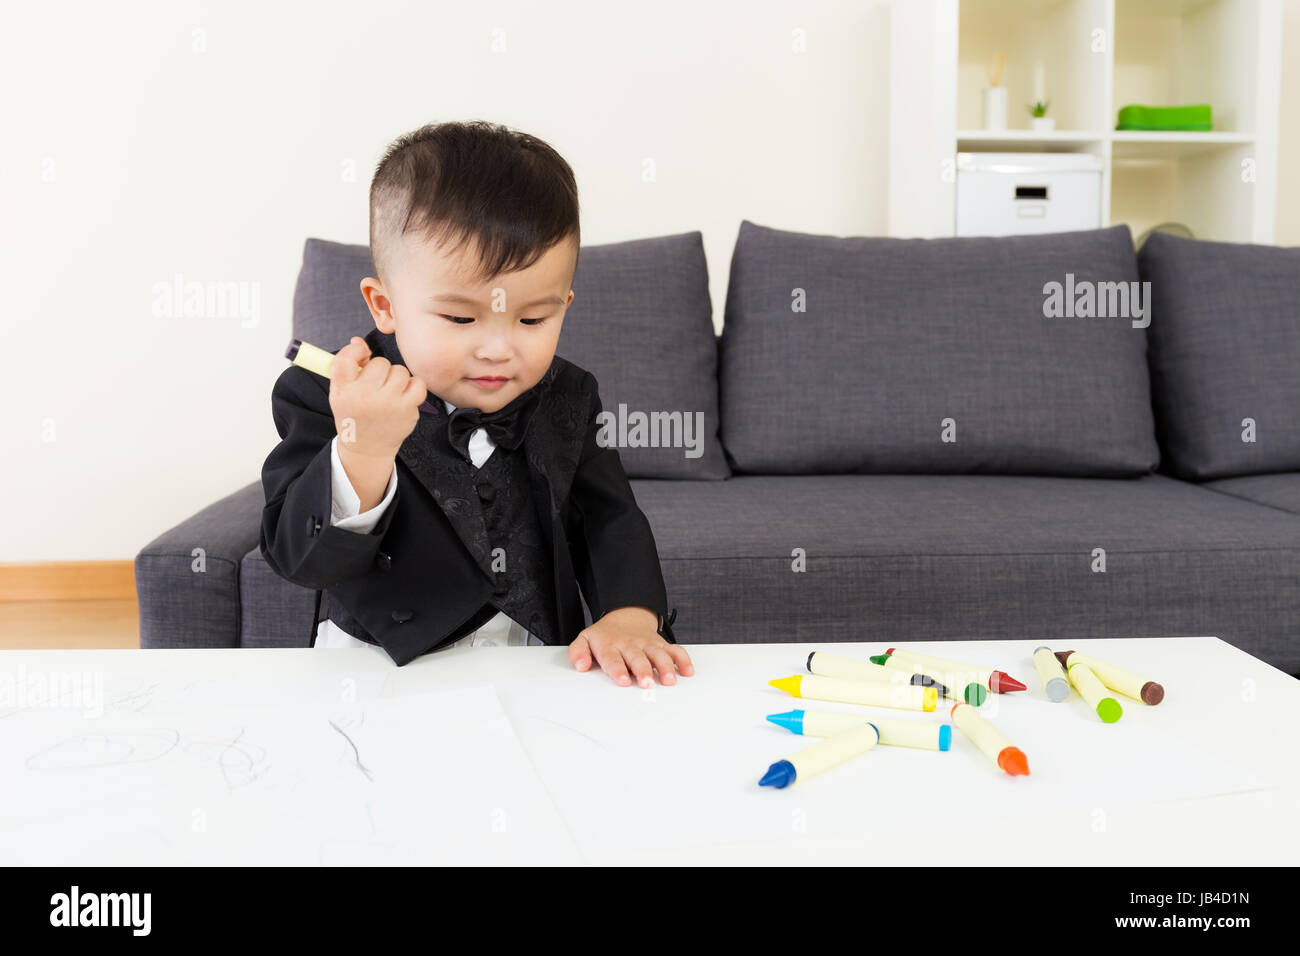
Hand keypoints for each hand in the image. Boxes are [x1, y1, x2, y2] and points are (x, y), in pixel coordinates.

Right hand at [329, 336, 426, 458]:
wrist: (367, 448)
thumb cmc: (355, 415)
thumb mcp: (341, 392)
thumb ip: (347, 365)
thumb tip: (359, 341)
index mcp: (343, 391)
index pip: (347, 357)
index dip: (357, 351)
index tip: (362, 356)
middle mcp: (364, 397)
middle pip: (379, 362)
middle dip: (379, 370)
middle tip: (376, 384)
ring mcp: (387, 403)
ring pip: (399, 370)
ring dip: (396, 378)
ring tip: (389, 392)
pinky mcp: (407, 409)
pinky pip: (417, 383)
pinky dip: (413, 386)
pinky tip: (404, 394)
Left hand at [567, 606, 694, 686]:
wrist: (625, 616)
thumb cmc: (605, 636)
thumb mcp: (585, 640)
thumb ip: (578, 653)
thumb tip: (580, 665)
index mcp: (610, 645)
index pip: (612, 658)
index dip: (617, 669)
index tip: (623, 680)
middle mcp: (630, 645)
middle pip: (638, 658)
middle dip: (643, 670)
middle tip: (647, 683)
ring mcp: (647, 644)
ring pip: (658, 654)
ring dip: (665, 667)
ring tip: (669, 680)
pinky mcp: (661, 644)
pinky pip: (675, 650)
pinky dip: (683, 660)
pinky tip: (687, 671)